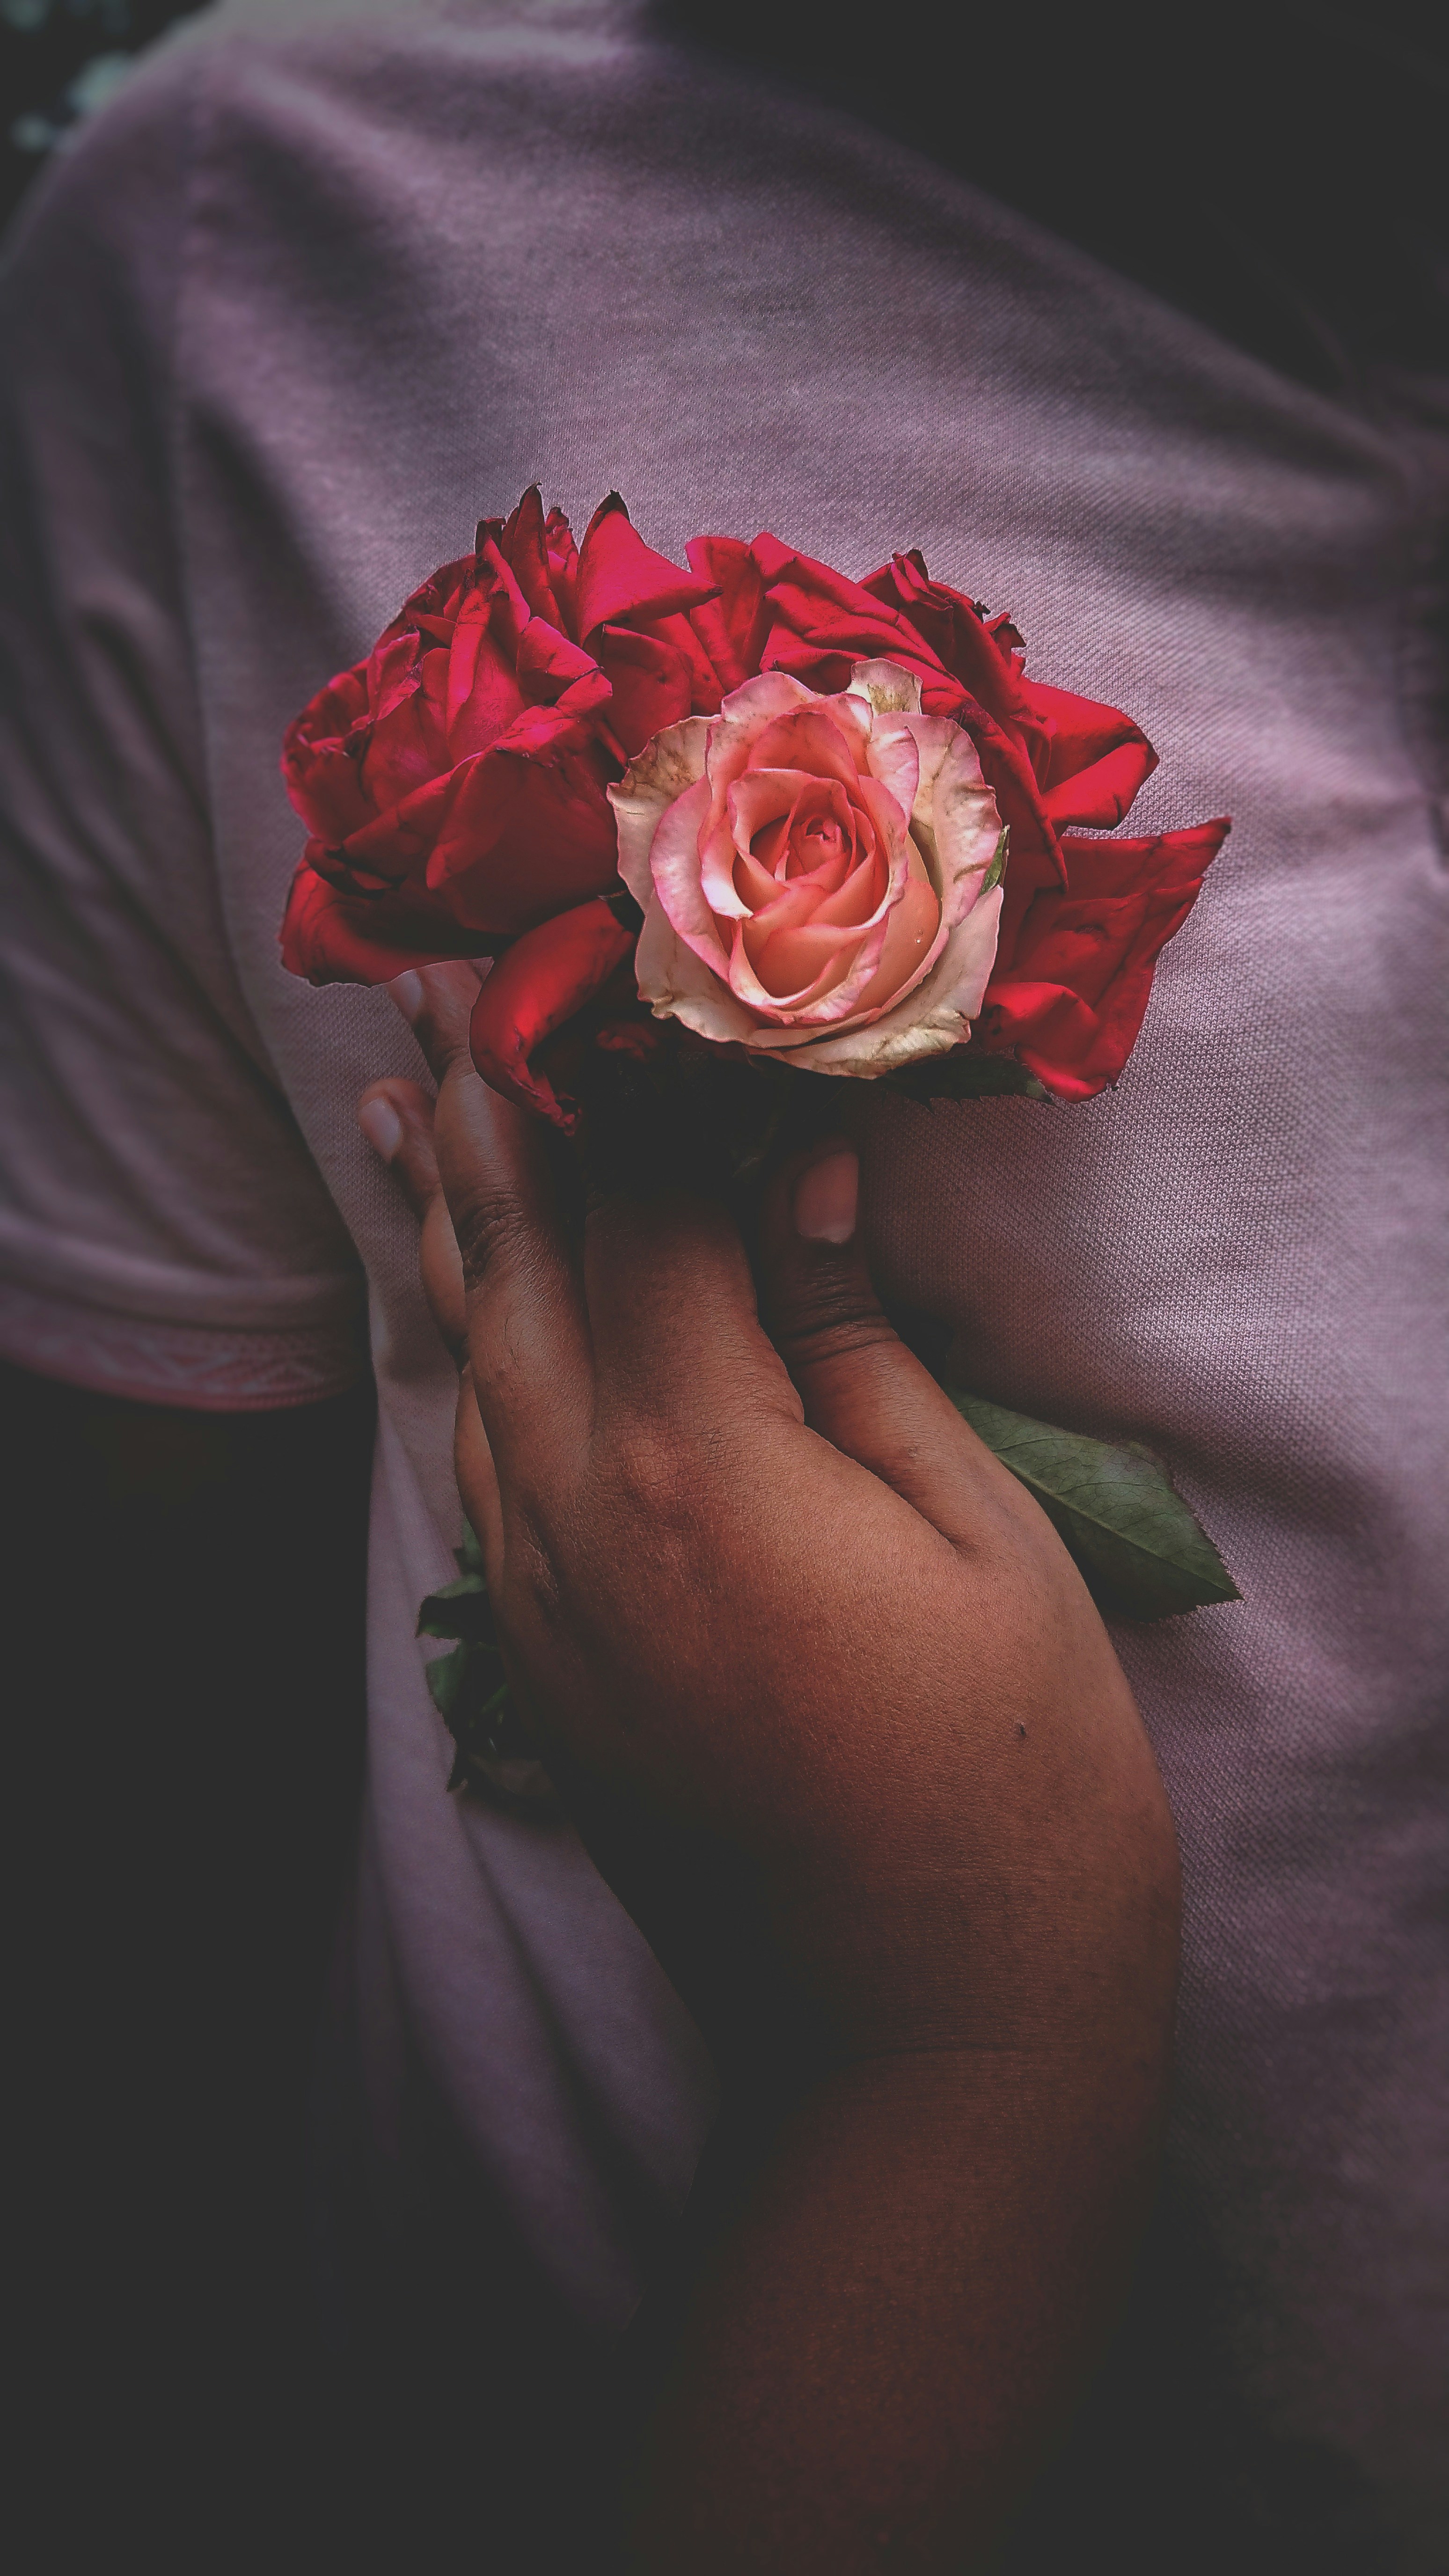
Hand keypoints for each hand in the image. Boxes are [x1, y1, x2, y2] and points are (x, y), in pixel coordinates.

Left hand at [359, 962, 1179, 2571]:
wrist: (917, 2034)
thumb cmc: (1007, 1787)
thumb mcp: (978, 1538)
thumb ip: (860, 1351)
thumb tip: (798, 1189)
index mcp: (700, 1463)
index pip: (641, 1211)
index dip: (632, 1080)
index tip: (606, 964)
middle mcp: (578, 1515)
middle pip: (516, 1265)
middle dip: (481, 1116)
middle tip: (437, 990)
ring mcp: (539, 1596)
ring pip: (470, 1361)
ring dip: (445, 1223)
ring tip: (405, 1110)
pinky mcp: (541, 1661)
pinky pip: (478, 1463)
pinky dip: (461, 1352)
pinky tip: (455, 1305)